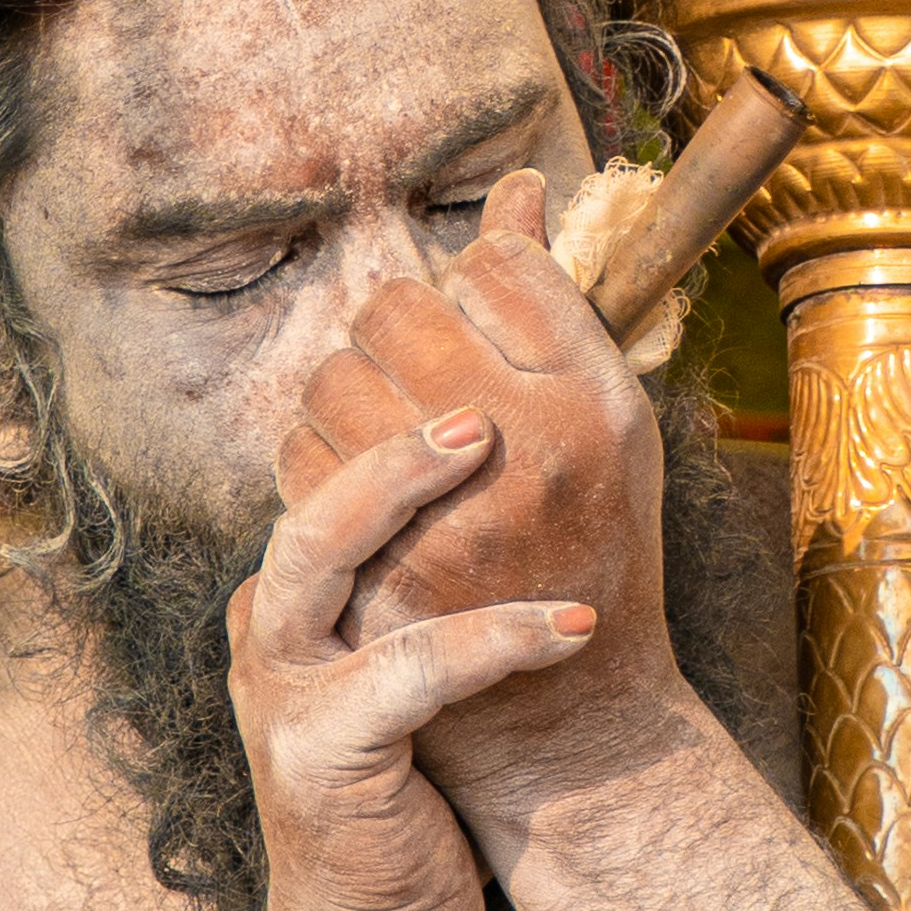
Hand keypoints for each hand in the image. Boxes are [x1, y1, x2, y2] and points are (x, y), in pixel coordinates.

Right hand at [226, 399, 594, 910]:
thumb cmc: (412, 797)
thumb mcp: (416, 673)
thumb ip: (430, 588)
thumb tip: (516, 487)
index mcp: (290, 603)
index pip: (323, 485)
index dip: (387, 419)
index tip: (479, 364)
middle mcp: (268, 634)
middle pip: (302, 497)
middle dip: (384, 431)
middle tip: (475, 392)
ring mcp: (280, 691)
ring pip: (319, 556)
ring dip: (404, 488)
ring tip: (494, 443)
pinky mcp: (320, 752)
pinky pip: (407, 669)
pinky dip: (491, 639)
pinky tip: (570, 630)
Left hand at [275, 179, 690, 853]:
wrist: (567, 724)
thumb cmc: (593, 550)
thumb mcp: (609, 425)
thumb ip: (557, 306)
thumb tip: (517, 187)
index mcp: (595, 405)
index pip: (497, 266)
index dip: (478, 280)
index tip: (481, 327)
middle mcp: (526, 453)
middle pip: (399, 308)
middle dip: (398, 330)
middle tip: (423, 378)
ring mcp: (446, 519)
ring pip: (333, 375)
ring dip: (348, 392)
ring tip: (391, 435)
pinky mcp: (378, 579)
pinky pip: (301, 460)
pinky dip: (317, 461)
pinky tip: (360, 495)